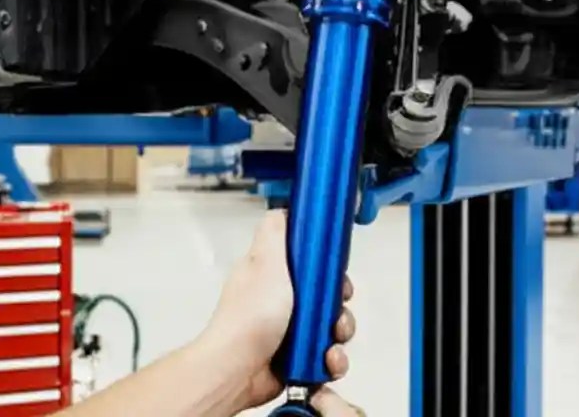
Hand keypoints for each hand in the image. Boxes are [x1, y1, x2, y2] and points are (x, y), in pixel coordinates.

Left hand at [201, 210, 357, 411]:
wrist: (238, 370)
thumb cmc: (248, 318)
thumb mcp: (264, 261)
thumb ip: (275, 232)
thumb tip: (283, 209)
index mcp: (274, 275)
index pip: (312, 264)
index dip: (330, 270)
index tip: (337, 277)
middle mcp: (282, 302)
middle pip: (328, 298)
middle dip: (340, 308)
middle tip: (336, 314)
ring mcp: (290, 331)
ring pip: (332, 328)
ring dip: (340, 336)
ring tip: (331, 343)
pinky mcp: (298, 358)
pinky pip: (327, 357)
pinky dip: (332, 360)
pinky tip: (327, 360)